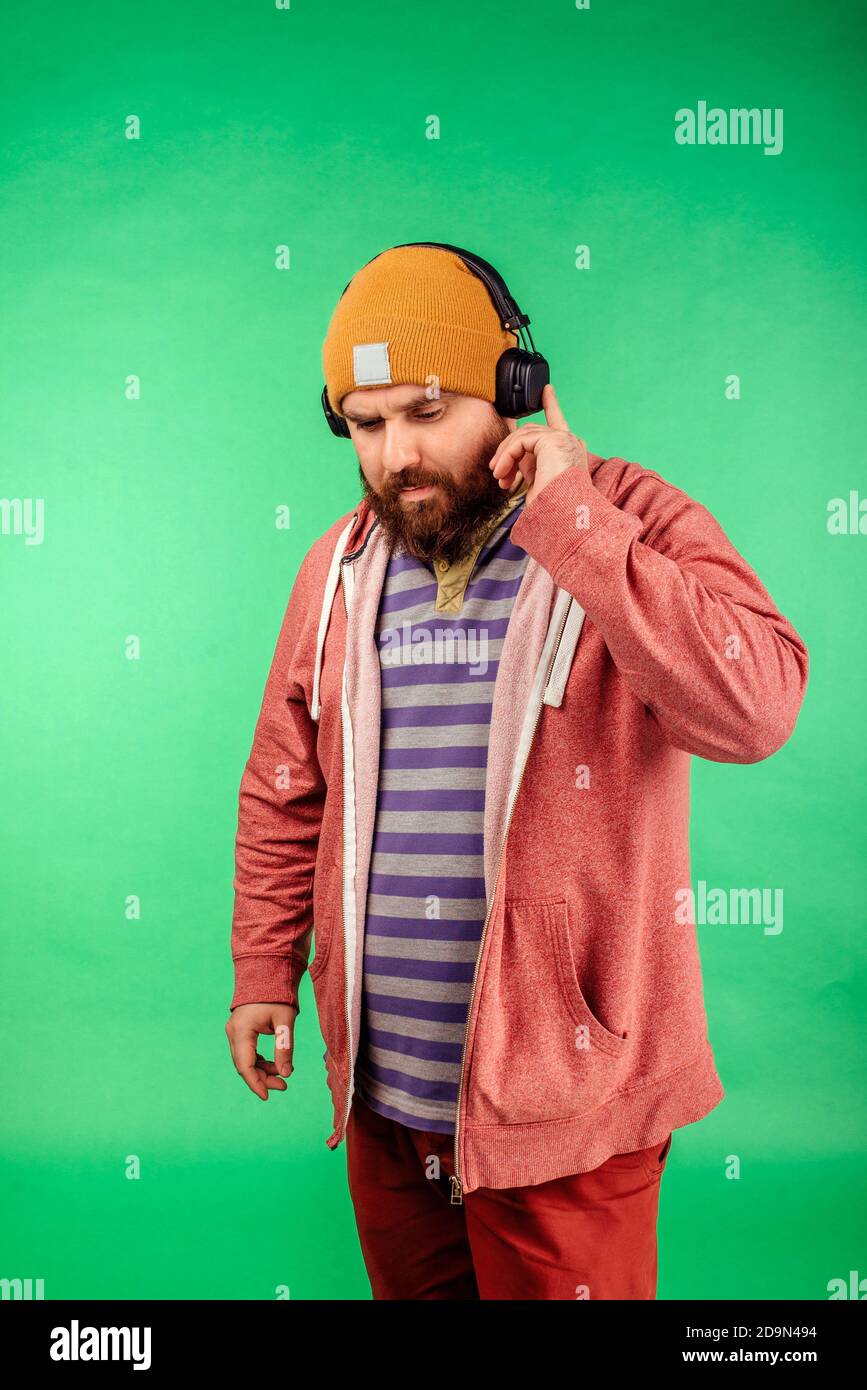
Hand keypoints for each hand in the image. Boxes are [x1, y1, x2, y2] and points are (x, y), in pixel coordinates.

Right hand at [225, 1001, 297, 1100]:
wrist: (267, 974)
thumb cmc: (277, 995)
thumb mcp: (285, 1021)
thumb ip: (285, 1047)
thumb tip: (286, 1073)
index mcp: (242, 1030)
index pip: (245, 1065)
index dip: (256, 1083)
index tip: (267, 1096)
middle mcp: (233, 1032)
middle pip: (243, 1065)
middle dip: (262, 1078)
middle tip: (284, 1086)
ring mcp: (234, 1031)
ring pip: (244, 1060)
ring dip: (261, 1070)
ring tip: (282, 1076)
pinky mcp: (239, 1031)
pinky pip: (246, 1052)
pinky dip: (259, 1061)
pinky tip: (274, 1065)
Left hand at [489, 383, 587, 506]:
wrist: (565, 517)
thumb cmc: (553, 508)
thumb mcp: (539, 482)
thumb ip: (529, 464)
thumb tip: (508, 460)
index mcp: (569, 450)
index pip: (559, 421)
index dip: (552, 404)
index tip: (546, 390)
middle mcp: (570, 441)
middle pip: (530, 431)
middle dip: (509, 450)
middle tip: (498, 474)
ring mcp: (563, 438)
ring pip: (523, 435)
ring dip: (505, 456)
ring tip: (499, 477)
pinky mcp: (553, 439)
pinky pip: (521, 441)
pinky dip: (507, 456)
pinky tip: (503, 473)